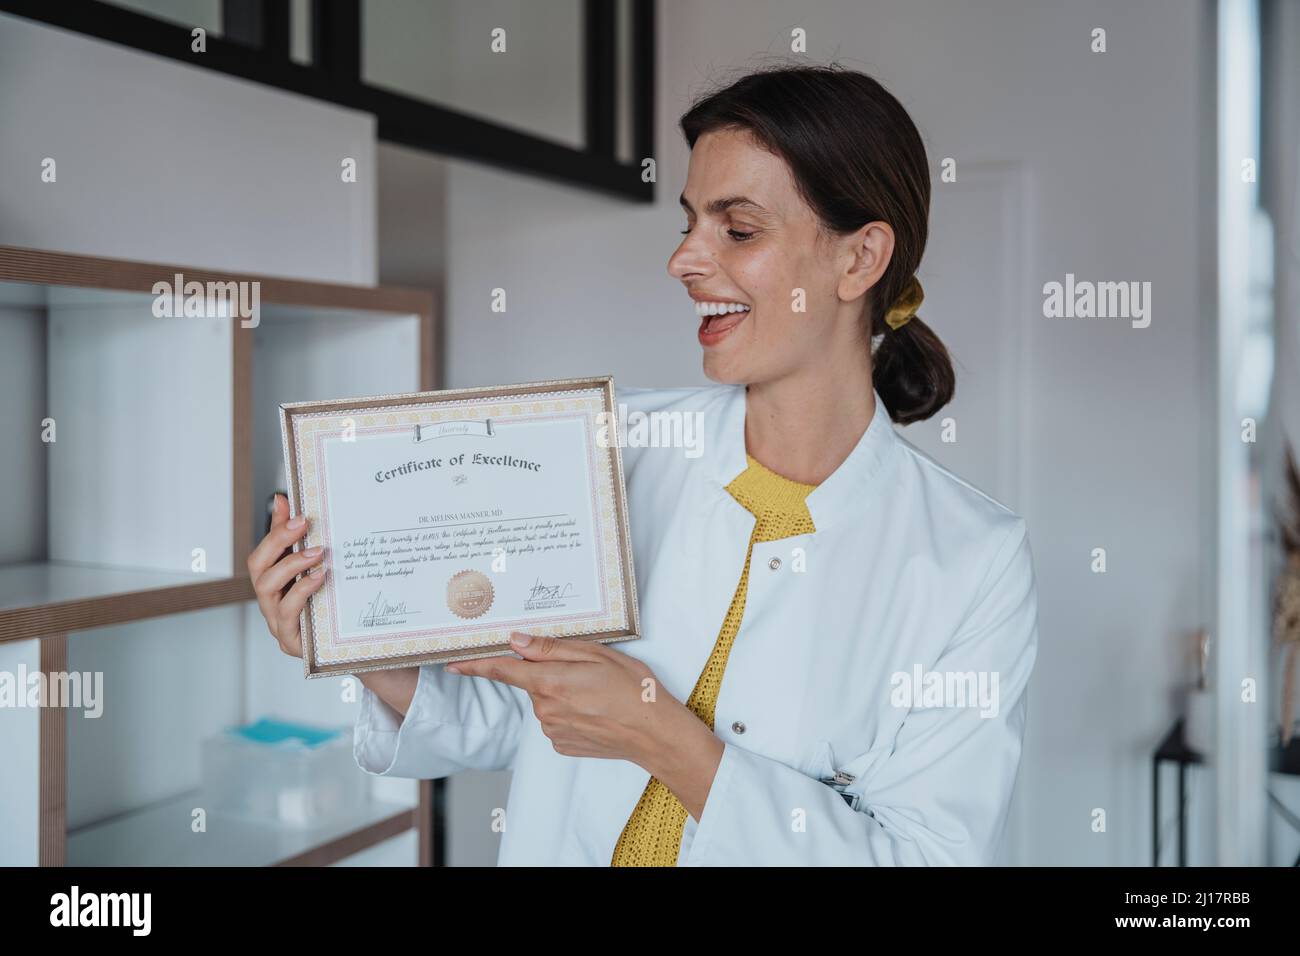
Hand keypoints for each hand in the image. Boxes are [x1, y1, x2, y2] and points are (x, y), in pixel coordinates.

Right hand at [246, 493, 326, 658]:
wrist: (348, 650)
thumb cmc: (329, 608)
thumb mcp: (317, 572)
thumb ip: (298, 541)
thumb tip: (284, 501)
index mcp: (274, 583)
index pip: (264, 551)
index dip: (274, 528)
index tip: (292, 507)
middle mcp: (270, 600)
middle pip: (258, 566)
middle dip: (278, 541)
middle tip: (303, 524)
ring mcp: (276, 621)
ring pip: (266, 588)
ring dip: (290, 565)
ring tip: (317, 552)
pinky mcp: (290, 639)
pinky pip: (287, 613)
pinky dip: (301, 591)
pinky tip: (319, 577)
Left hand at [446, 632, 724, 817]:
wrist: (655, 735)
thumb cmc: (634, 690)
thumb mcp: (598, 655)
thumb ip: (553, 649)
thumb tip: (518, 642)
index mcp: (551, 682)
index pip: (503, 671)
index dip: (476, 665)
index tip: (453, 663)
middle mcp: (545, 709)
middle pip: (532, 683)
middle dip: (549, 673)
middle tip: (586, 671)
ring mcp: (553, 730)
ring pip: (545, 701)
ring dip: (562, 692)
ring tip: (597, 693)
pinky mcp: (562, 744)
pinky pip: (556, 720)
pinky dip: (570, 711)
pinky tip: (595, 710)